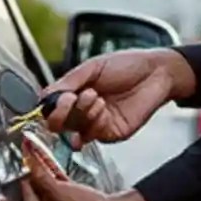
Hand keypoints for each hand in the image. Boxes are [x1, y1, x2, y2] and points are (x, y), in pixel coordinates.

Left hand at [19, 140, 152, 200]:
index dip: (27, 174)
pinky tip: (61, 180)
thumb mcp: (59, 190)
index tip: (28, 159)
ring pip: (44, 200)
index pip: (24, 195)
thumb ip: (39, 174)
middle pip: (32, 198)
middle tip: (39, 161)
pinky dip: (57, 193)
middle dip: (36, 179)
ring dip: (47, 184)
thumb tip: (28, 160)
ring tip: (52, 169)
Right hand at [43, 48, 196, 147]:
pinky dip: (94, 122)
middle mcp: (83, 111)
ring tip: (96, 96)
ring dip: (82, 113)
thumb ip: (69, 81)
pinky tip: (103, 108)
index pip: (52, 109)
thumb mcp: (93, 67)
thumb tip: (44, 96)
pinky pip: (94, 135)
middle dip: (60, 115)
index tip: (57, 97)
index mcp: (76, 94)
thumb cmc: (127, 65)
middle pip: (58, 126)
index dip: (50, 108)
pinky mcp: (112, 133)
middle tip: (70, 100)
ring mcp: (97, 124)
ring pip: (74, 131)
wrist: (156, 72)